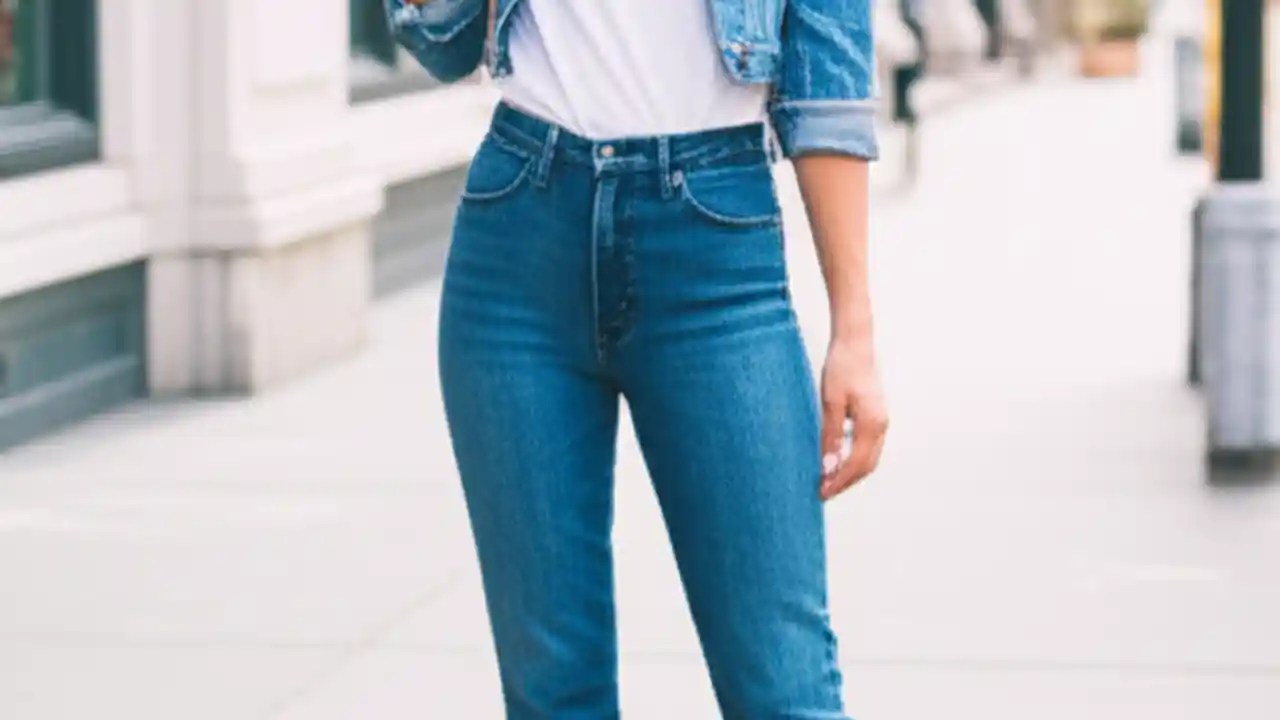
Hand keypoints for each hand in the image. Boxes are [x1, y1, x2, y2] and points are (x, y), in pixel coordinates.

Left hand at [818, 339, 887, 500]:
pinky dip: (854, 459)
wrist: (855, 343)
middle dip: (846, 482)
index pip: (856, 465)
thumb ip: (830, 436)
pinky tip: (837, 459)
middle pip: (866, 466)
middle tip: (823, 491)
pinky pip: (868, 446)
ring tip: (828, 479)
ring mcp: (882, 421)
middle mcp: (882, 426)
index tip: (822, 493)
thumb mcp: (830, 402)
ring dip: (850, 472)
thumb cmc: (841, 368)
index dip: (839, 482)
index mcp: (872, 424)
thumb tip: (828, 467)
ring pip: (869, 457)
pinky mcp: (877, 415)